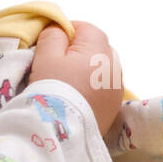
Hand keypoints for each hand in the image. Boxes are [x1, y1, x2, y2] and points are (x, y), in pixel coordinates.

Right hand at [29, 21, 122, 136]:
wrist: (61, 133)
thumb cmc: (52, 90)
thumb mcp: (45, 56)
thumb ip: (53, 35)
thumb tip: (59, 30)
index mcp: (100, 51)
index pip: (87, 29)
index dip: (67, 31)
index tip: (52, 42)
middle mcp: (115, 68)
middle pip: (98, 48)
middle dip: (79, 50)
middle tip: (57, 62)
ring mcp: (116, 90)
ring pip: (102, 69)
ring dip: (88, 69)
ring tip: (68, 81)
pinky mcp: (114, 108)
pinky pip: (104, 88)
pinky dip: (93, 87)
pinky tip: (78, 95)